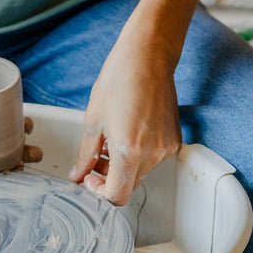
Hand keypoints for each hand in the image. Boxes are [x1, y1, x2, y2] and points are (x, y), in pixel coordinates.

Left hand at [69, 31, 181, 205]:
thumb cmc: (120, 78)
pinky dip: (139, 154)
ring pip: (141, 172)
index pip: (117, 196)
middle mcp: (152, 154)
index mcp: (129, 150)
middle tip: (96, 156)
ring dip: (124, 164)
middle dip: (109, 176)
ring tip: (112, 137)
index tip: (90, 178)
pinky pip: (154, 158)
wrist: (148, 57)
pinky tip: (129, 130)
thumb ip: (86, 153)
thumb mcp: (93, 118)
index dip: (99, 192)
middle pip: (129, 185)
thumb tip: (78, 174)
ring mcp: (167, 147)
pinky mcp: (174, 139)